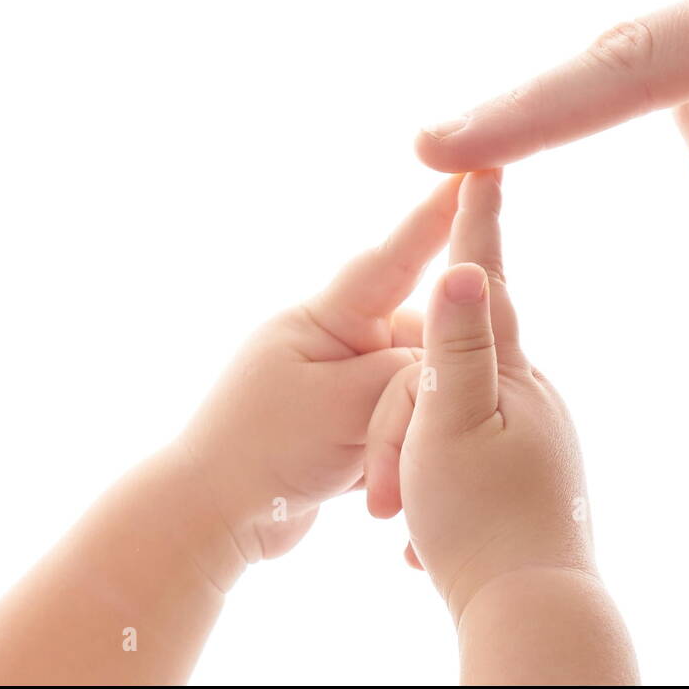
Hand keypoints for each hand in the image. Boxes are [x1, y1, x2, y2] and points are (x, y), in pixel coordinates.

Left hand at [175, 176, 461, 566]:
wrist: (211, 519)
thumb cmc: (267, 452)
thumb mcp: (348, 406)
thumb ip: (411, 374)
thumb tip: (450, 359)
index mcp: (324, 317)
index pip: (395, 257)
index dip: (438, 215)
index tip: (477, 169)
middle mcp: (334, 338)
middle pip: (418, 339)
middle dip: (424, 389)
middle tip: (396, 433)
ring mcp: (337, 380)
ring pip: (411, 386)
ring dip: (404, 432)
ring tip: (375, 476)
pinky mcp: (342, 420)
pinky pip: (395, 418)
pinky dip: (394, 448)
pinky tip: (375, 479)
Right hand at [364, 171, 593, 620]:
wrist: (529, 610)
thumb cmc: (481, 522)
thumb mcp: (451, 425)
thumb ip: (456, 349)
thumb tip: (463, 269)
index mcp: (514, 375)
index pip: (488, 281)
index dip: (480, 222)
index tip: (487, 162)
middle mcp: (533, 396)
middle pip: (454, 367)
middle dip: (403, 418)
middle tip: (384, 491)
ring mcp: (533, 437)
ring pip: (447, 425)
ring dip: (412, 468)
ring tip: (400, 527)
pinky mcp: (525, 477)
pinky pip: (461, 467)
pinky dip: (432, 497)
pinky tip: (423, 542)